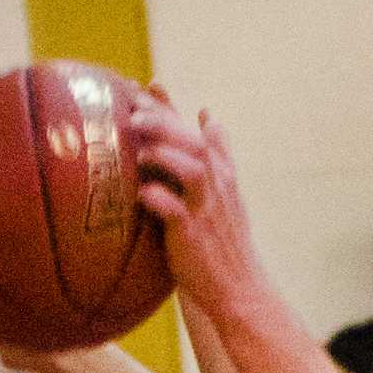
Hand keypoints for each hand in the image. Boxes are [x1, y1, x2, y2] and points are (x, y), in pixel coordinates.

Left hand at [130, 87, 266, 319]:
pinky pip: (176, 211)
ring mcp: (206, 210)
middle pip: (194, 142)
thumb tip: (208, 115)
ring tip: (139, 152)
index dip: (171, 107)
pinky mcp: (193, 235)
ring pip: (191, 169)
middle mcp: (217, 187)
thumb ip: (215, 154)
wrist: (238, 288)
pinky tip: (141, 193)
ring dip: (163, 155)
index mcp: (222, 174)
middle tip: (134, 112)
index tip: (146, 85)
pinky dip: (158, 199)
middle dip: (165, 123)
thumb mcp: (225, 192)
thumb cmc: (222, 240)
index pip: (198, 130)